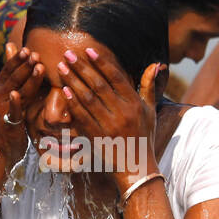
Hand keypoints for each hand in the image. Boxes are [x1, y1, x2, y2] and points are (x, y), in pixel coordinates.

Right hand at [0, 42, 44, 165]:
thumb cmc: (6, 118)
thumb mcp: (9, 93)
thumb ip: (13, 72)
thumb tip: (10, 44)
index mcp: (1, 89)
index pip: (9, 70)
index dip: (18, 59)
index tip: (29, 48)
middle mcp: (0, 97)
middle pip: (13, 78)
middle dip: (24, 65)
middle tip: (35, 53)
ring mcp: (2, 110)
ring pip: (15, 91)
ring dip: (25, 78)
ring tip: (36, 66)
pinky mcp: (8, 124)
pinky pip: (12, 112)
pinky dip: (14, 103)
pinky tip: (16, 95)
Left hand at [57, 46, 161, 189]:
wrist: (137, 168)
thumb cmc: (144, 137)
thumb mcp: (150, 111)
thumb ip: (149, 86)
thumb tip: (156, 64)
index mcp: (135, 104)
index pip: (117, 78)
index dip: (102, 63)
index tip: (89, 51)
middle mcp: (122, 113)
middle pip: (99, 85)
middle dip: (82, 68)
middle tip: (68, 54)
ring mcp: (109, 126)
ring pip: (88, 99)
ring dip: (73, 81)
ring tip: (62, 68)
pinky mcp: (98, 137)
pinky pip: (82, 116)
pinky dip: (73, 103)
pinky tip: (64, 90)